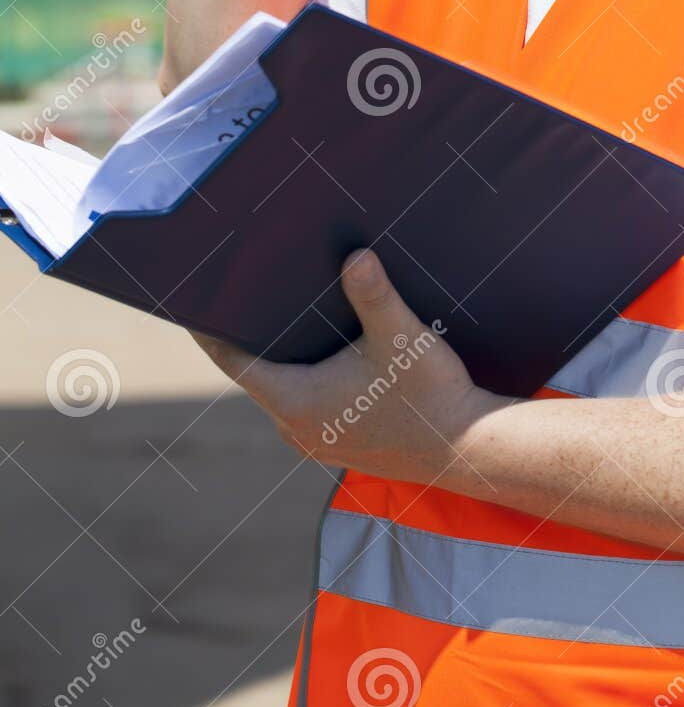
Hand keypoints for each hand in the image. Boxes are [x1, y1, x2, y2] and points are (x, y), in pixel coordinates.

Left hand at [190, 249, 510, 485]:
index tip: (192, 299)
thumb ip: (374, 294)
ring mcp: (315, 440)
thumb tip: (355, 255)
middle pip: (255, 373)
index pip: (233, 361)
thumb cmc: (429, 395)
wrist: (467, 450)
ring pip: (280, 388)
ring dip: (280, 357)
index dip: (210, 329)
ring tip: (280, 312)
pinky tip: (321, 348)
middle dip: (250, 334)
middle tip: (243, 289)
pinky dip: (302, 375)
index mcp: (294, 402)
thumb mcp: (401, 336)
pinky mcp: (337, 442)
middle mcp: (294, 427)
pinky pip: (302, 403)